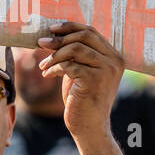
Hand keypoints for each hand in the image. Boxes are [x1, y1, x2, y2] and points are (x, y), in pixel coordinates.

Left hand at [36, 22, 122, 141]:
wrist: (89, 127)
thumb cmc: (83, 99)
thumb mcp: (83, 71)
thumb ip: (78, 53)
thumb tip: (55, 34)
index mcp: (114, 56)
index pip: (91, 31)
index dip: (70, 27)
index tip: (52, 29)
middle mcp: (114, 61)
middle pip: (84, 36)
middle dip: (59, 38)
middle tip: (41, 42)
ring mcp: (106, 70)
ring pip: (75, 49)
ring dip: (54, 54)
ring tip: (43, 64)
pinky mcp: (94, 80)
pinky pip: (68, 65)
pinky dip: (54, 68)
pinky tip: (47, 74)